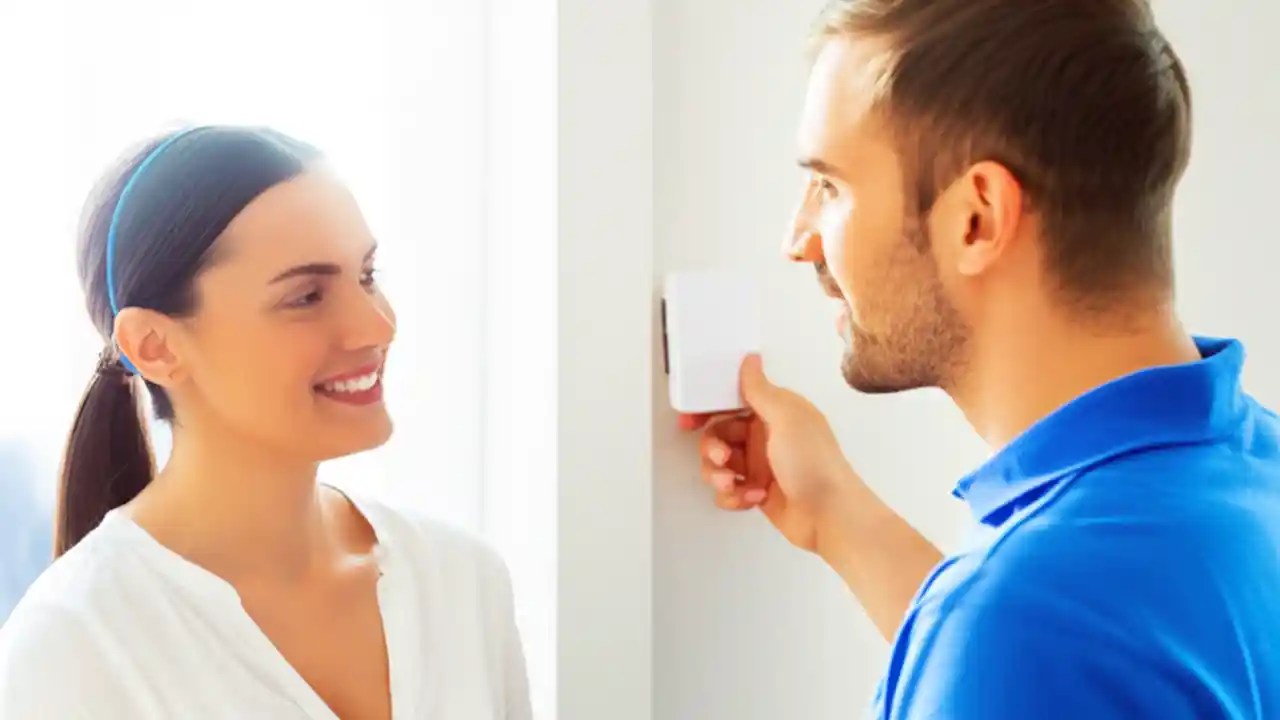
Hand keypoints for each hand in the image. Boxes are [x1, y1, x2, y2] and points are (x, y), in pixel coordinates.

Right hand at [681, 355, 861, 552]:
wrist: (830, 516)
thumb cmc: (816, 465)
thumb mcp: (787, 417)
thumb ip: (760, 389)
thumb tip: (750, 360)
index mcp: (775, 412)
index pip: (732, 402)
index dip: (708, 410)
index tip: (690, 420)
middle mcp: (766, 437)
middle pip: (719, 435)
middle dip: (712, 449)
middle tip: (721, 458)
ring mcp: (762, 466)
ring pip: (719, 465)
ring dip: (720, 476)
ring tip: (734, 484)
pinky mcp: (758, 492)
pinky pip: (729, 492)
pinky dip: (733, 497)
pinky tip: (751, 498)